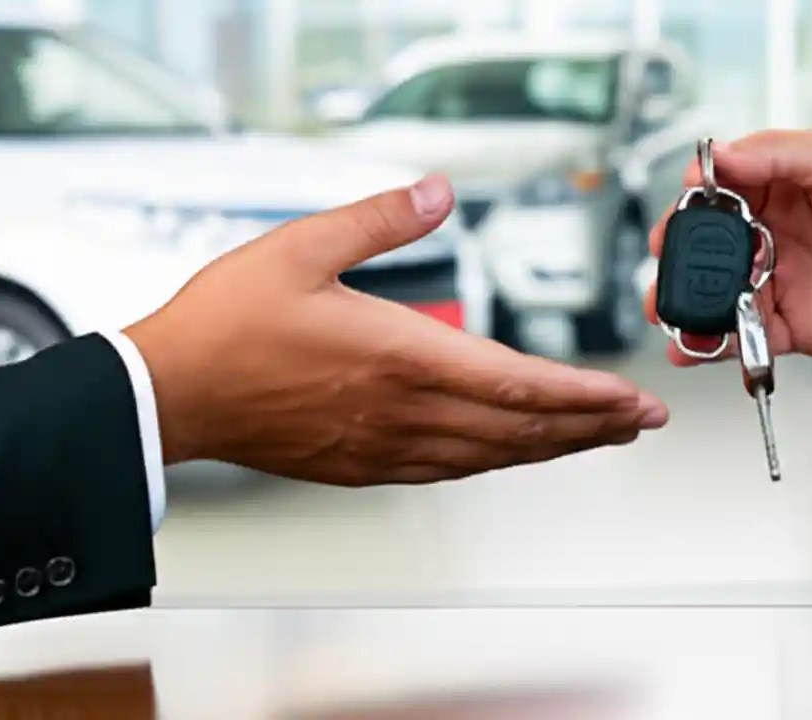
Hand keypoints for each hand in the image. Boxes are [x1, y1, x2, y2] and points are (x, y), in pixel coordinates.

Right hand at [126, 175, 667, 485]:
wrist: (173, 393)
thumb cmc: (228, 326)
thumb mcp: (302, 245)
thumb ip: (380, 219)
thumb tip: (437, 192)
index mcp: (398, 355)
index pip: (517, 385)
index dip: (584, 395)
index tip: (631, 399)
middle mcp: (401, 410)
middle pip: (519, 430)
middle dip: (589, 425)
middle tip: (638, 422)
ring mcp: (383, 446)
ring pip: (490, 457)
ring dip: (551, 448)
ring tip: (594, 438)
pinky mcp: (360, 465)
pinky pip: (447, 471)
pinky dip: (494, 464)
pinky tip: (508, 457)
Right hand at [643, 129, 811, 366]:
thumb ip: (779, 155)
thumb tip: (719, 156)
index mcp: (788, 188)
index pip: (721, 192)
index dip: (692, 202)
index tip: (680, 211)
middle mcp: (780, 235)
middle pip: (709, 247)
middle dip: (679, 257)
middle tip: (667, 264)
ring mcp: (786, 282)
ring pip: (718, 294)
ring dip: (687, 303)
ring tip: (669, 311)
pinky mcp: (798, 326)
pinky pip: (743, 337)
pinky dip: (714, 345)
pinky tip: (693, 346)